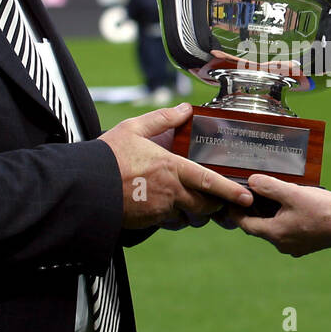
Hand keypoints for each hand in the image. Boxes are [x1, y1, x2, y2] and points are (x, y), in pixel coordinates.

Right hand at [99, 103, 251, 229]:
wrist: (84, 186)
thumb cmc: (108, 156)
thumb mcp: (133, 128)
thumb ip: (162, 119)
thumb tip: (185, 108)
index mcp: (171, 167)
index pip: (209, 182)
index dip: (230, 191)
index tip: (246, 197)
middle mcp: (170, 191)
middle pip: (204, 206)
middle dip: (214, 206)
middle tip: (218, 201)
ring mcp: (159, 209)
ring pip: (188, 217)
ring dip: (194, 214)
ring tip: (191, 204)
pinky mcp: (148, 221)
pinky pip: (169, 223)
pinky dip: (173, 218)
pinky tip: (166, 208)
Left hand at [230, 174, 330, 256]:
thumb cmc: (323, 209)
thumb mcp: (293, 193)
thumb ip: (269, 187)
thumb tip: (250, 182)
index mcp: (275, 233)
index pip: (245, 224)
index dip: (235, 211)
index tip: (232, 199)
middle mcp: (282, 245)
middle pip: (259, 227)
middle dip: (253, 211)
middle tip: (251, 193)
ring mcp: (294, 247)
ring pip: (274, 229)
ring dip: (270, 215)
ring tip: (271, 196)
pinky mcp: (306, 245)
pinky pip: (287, 232)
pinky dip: (283, 219)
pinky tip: (290, 206)